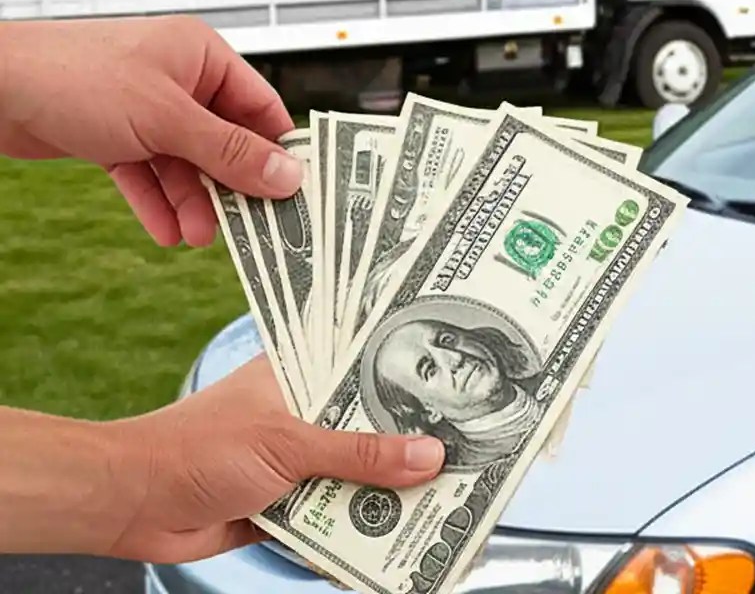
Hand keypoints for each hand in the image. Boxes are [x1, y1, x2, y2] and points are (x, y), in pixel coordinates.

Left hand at [0, 16, 301, 246]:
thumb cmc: (76, 78)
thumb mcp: (167, 120)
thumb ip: (230, 152)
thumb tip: (287, 176)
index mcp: (202, 56)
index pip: (260, 107)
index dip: (278, 151)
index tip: (295, 194)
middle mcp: (179, 79)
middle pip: (225, 141)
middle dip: (232, 187)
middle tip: (251, 228)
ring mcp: (146, 107)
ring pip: (187, 163)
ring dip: (194, 202)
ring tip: (196, 236)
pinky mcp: (116, 133)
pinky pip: (149, 173)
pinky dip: (158, 201)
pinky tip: (165, 231)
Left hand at [103, 355, 445, 563]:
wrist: (132, 505)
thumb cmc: (197, 450)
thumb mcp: (288, 443)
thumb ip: (360, 453)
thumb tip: (429, 457)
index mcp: (304, 374)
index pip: (370, 363)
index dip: (416, 371)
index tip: (467, 377)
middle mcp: (306, 412)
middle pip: (376, 425)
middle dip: (416, 441)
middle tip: (475, 448)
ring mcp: (300, 458)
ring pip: (361, 472)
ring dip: (392, 490)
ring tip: (453, 496)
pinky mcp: (292, 502)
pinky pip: (338, 513)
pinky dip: (362, 526)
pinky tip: (402, 535)